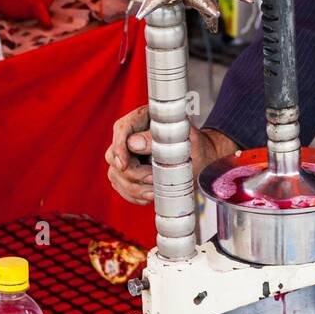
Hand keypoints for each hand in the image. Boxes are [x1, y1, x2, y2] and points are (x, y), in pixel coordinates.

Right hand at [106, 105, 237, 204]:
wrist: (201, 160)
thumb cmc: (196, 146)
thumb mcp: (185, 140)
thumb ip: (161, 139)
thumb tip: (133, 143)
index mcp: (144, 118)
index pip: (122, 128)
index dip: (119, 147)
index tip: (124, 165)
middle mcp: (131, 134)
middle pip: (113, 155)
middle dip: (133, 174)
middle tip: (153, 180)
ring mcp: (127, 154)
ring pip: (115, 174)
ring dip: (134, 188)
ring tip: (154, 191)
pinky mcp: (127, 172)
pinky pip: (120, 186)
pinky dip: (133, 195)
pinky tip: (149, 195)